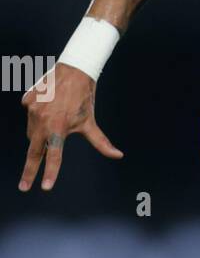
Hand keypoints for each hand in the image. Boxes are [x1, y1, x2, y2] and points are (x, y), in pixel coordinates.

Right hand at [19, 63, 122, 192]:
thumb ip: (101, 142)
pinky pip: (29, 117)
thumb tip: (118, 155)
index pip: (54, 156)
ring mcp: (32, 111)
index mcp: (59, 128)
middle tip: (23, 187)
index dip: (50, 173)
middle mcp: (42, 121)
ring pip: (31, 133)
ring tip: (54, 122)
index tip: (44, 187)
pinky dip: (35, 119)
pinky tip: (47, 109)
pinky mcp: (26, 101)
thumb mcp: (90, 122)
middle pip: (34, 151)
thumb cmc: (83, 98)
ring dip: (38, 137)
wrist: (73, 70)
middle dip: (28, 171)